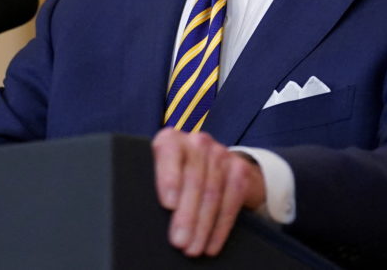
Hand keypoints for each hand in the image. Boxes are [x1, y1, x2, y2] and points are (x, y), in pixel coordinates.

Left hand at [152, 127, 265, 256]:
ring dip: (202, 226)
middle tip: (179, 241)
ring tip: (193, 248)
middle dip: (186, 215)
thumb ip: (155, 184)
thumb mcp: (162, 173)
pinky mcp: (239, 169)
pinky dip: (220, 228)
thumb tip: (147, 214)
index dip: (169, 178)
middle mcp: (197, 142)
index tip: (168, 204)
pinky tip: (211, 244)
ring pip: (212, 193)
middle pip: (193, 179)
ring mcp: (220, 153)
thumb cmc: (176, 175)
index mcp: (170, 139)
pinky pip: (231, 202)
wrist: (213, 165)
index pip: (169, 153)